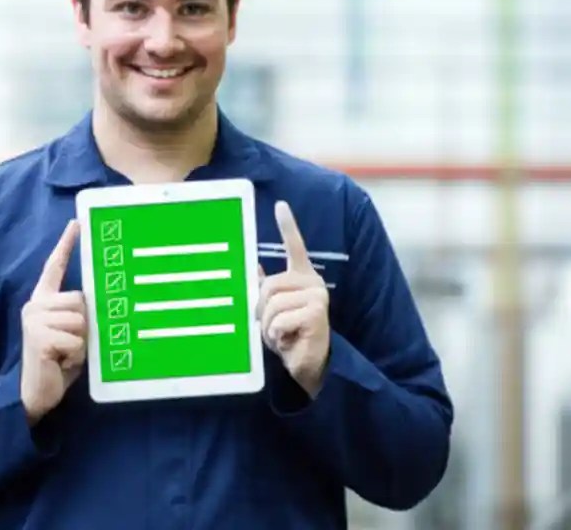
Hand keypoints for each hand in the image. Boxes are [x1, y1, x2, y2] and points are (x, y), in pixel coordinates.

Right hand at [20, 219, 86, 425]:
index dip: (66, 244)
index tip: (77, 223)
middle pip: (81, 300)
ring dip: (81, 344)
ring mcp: (34, 320)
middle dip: (85, 326)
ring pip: (81, 321)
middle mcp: (35, 305)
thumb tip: (95, 303)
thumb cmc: (57, 363)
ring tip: (65, 355)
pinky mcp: (37, 337)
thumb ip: (78, 315)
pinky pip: (75, 341)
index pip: (54, 267)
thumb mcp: (70, 333)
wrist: (32, 394)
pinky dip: (75, 357)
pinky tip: (60, 364)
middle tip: (70, 346)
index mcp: (43, 301)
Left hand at [257, 201, 330, 397]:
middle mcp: (313, 282)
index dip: (288, 225)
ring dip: (268, 326)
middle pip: (268, 285)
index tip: (280, 205)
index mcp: (302, 277)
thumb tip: (253, 267)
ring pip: (272, 303)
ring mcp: (317, 296)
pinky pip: (280, 319)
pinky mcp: (317, 312)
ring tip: (282, 335)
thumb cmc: (291, 336)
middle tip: (273, 327)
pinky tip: (290, 340)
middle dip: (262, 311)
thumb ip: (266, 290)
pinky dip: (277, 335)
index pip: (296, 247)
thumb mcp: (274, 311)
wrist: (310, 365)